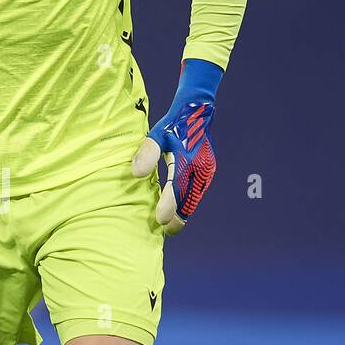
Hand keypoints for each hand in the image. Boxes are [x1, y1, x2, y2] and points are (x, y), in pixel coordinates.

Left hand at [131, 59, 221, 234]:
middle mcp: (200, 168)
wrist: (197, 113)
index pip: (177, 188)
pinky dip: (189, 203)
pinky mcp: (208, 171)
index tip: (160, 221)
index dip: (168, 206)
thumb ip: (146, 154)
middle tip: (166, 231)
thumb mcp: (155, 135)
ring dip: (184, 213)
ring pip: (195, 197)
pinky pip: (198, 192)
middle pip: (189, 199)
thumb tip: (136, 174)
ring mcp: (206, 170)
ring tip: (172, 227)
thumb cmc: (172, 125)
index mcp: (186, 160)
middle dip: (178, 217)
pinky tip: (180, 212)